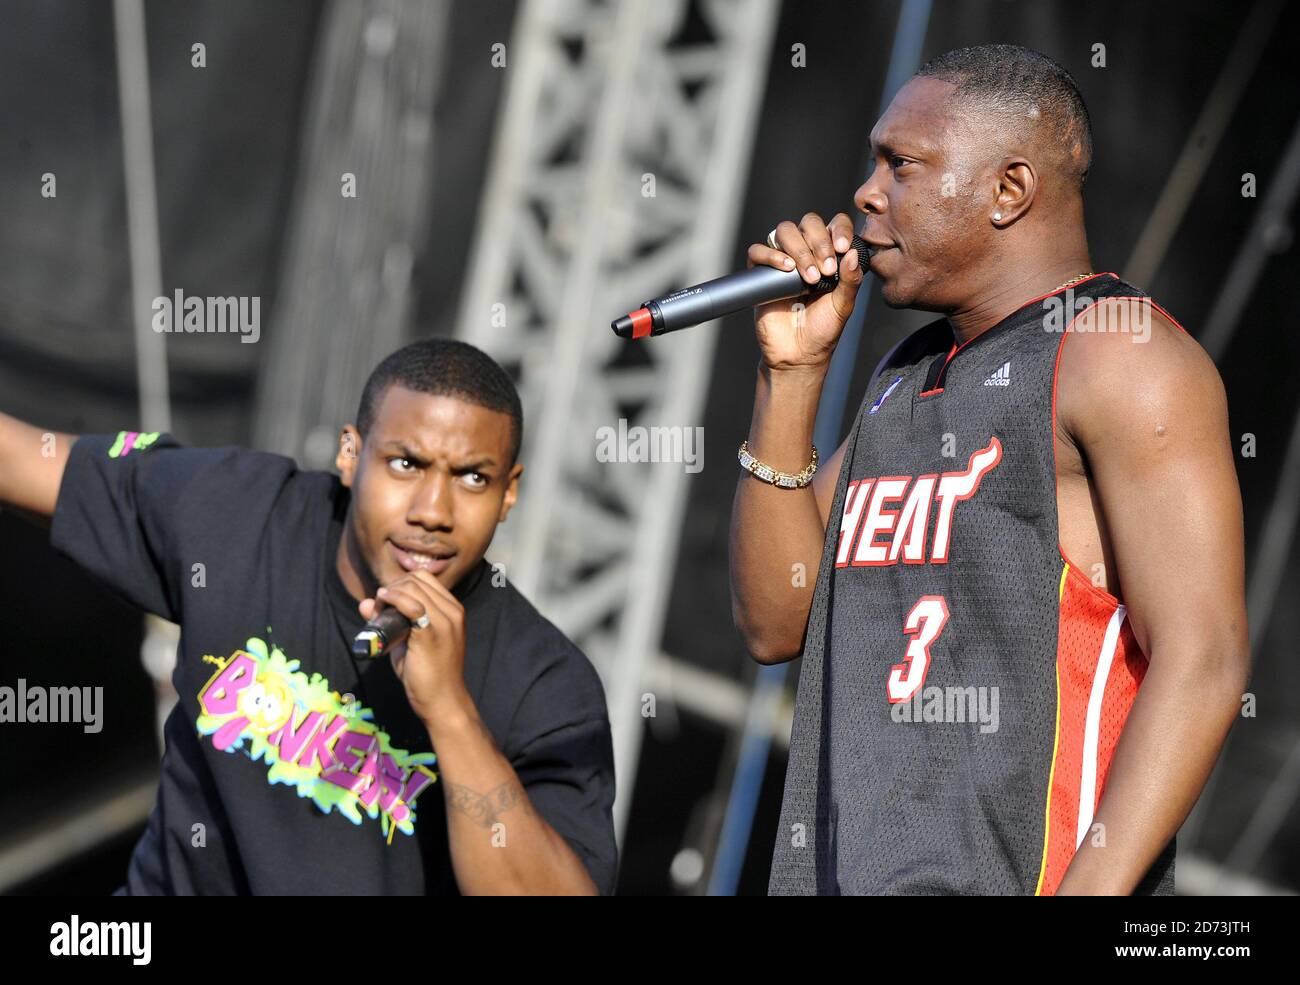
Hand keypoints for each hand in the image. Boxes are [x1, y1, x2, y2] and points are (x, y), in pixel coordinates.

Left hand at [359, 569, 468, 726]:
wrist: (442, 701)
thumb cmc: (427, 675)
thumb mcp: (409, 643)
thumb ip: (391, 623)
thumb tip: (366, 603)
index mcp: (453, 611)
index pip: (426, 579)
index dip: (401, 583)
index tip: (387, 599)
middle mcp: (453, 612)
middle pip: (418, 580)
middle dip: (393, 587)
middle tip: (380, 606)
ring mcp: (445, 622)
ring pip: (413, 588)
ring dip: (390, 593)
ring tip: (379, 609)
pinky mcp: (431, 634)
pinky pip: (411, 605)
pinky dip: (394, 599)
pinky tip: (383, 603)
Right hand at [746, 212, 862, 372]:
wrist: (797, 354)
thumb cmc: (822, 329)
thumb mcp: (844, 305)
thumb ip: (851, 280)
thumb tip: (852, 254)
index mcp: (829, 254)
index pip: (835, 225)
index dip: (839, 230)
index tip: (842, 248)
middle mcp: (806, 252)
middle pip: (809, 223)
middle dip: (819, 242)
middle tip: (826, 270)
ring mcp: (782, 260)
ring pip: (785, 231)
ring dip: (799, 249)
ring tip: (808, 277)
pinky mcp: (761, 273)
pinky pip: (758, 251)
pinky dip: (770, 254)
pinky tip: (785, 268)